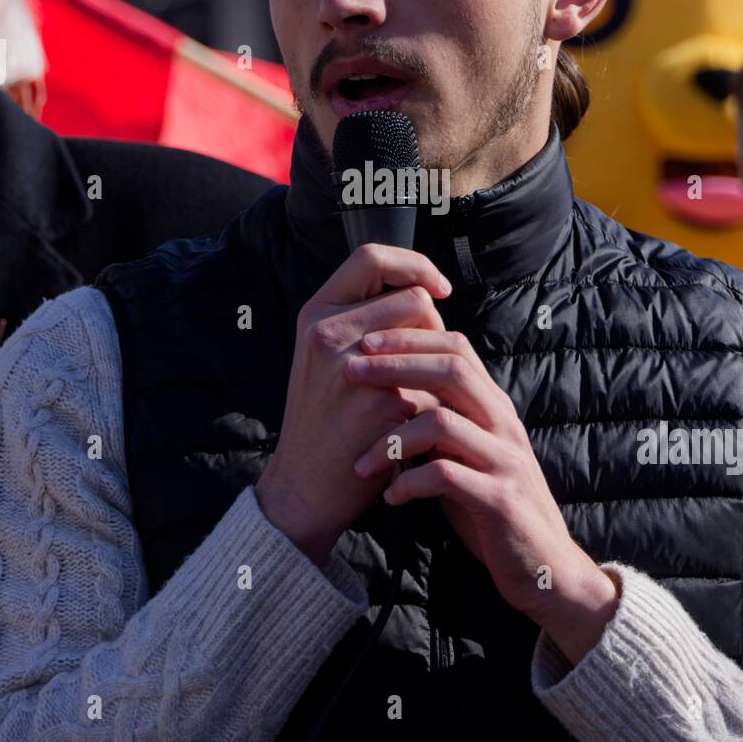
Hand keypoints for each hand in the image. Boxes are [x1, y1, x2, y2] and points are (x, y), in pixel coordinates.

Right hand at [256, 244, 450, 566]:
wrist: (304, 485)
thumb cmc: (322, 418)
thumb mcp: (323, 356)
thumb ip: (360, 320)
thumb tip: (425, 291)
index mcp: (315, 313)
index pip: (372, 256)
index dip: (413, 264)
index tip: (439, 287)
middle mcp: (329, 333)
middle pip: (414, 298)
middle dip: (433, 325)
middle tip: (423, 361)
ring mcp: (356, 367)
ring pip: (431, 340)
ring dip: (435, 364)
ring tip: (416, 394)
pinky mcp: (384, 404)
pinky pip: (433, 385)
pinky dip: (432, 404)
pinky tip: (412, 426)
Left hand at [348, 327, 619, 664]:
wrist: (545, 568)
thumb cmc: (493, 509)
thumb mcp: (469, 456)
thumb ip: (443, 424)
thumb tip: (392, 394)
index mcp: (494, 409)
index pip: (456, 350)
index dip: (410, 340)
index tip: (365, 343)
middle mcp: (504, 425)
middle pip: (451, 370)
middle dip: (395, 365)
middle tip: (350, 371)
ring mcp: (505, 461)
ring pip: (442, 422)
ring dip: (391, 438)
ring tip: (362, 462)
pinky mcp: (500, 500)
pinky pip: (445, 476)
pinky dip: (409, 483)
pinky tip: (391, 497)